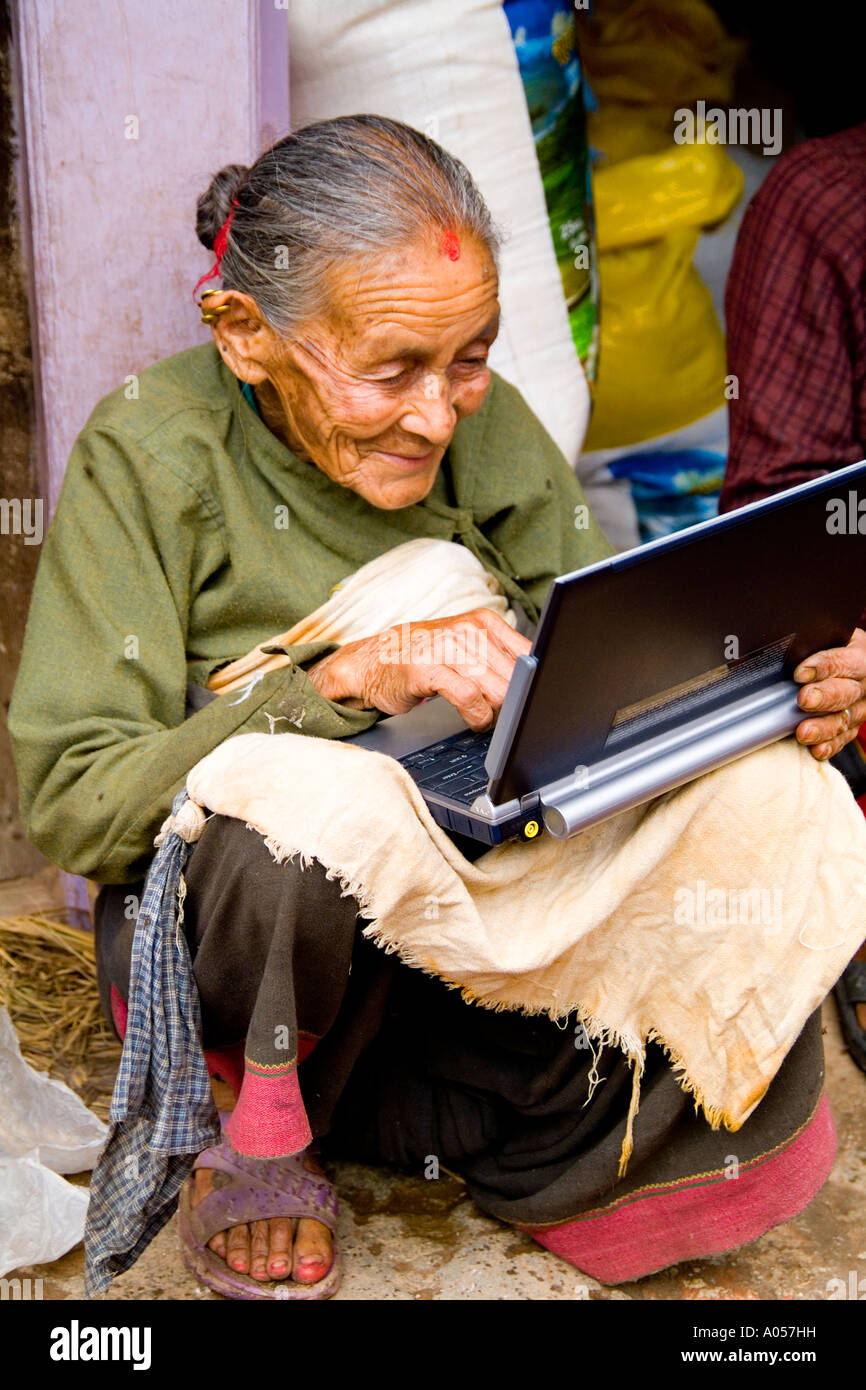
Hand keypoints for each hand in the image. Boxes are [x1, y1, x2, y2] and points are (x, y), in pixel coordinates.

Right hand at [306, 609, 531, 729]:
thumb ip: (501, 659)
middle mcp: (467, 630)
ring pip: (496, 688)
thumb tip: (538, 680)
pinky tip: (474, 719)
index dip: (533, 682)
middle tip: (501, 713)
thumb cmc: (425, 658)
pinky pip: (470, 698)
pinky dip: (477, 716)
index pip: (528, 653)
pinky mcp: (428, 668)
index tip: (533, 697)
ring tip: (485, 717)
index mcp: (483, 622)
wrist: (374, 661)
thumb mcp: (468, 648)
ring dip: (496, 712)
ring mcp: (446, 647)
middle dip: (512, 702)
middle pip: (514, 676)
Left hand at [793, 627, 865, 758]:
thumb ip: (809, 644)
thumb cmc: (829, 649)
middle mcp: (864, 684)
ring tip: (804, 732)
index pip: (844, 660)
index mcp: (860, 655)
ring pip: (844, 719)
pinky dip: (829, 745)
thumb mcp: (825, 638)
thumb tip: (777, 646)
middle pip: (847, 692)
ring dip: (823, 727)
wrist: (850, 666)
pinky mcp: (852, 726)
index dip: (823, 666)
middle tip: (804, 700)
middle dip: (824, 697)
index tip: (800, 673)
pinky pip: (842, 738)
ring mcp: (860, 707)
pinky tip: (816, 749)